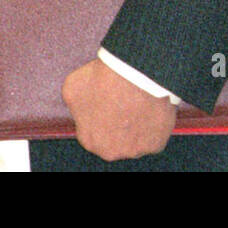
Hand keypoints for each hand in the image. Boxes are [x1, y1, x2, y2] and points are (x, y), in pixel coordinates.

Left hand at [61, 58, 175, 160]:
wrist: (135, 75)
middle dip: (114, 124)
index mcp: (90, 141)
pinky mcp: (156, 144)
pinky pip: (152, 135)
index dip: (96, 116)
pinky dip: (150, 124)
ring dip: (133, 125)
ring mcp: (136, 150)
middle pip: (112, 139)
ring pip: (133, 139)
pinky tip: (147, 107)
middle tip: (118, 102)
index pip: (90, 133)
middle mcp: (112, 152)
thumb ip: (74, 105)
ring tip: (134, 102)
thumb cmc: (102, 80)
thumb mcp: (72, 88)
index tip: (102, 103)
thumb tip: (79, 108)